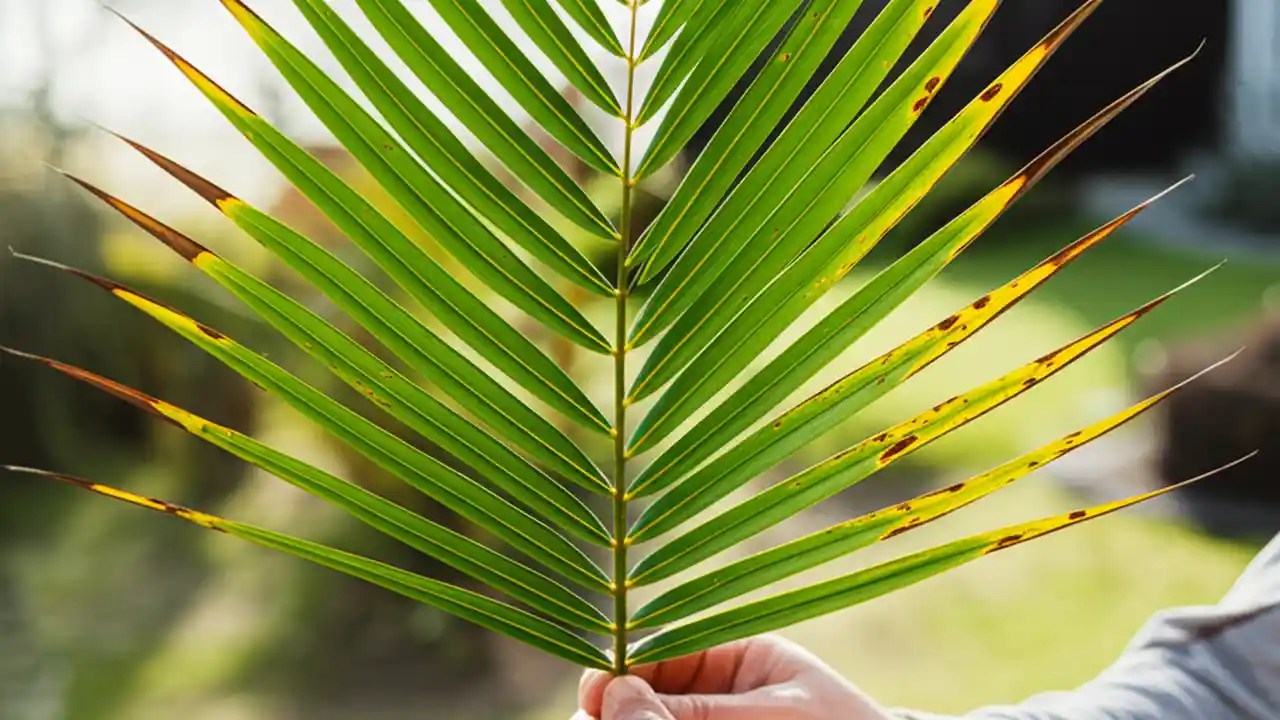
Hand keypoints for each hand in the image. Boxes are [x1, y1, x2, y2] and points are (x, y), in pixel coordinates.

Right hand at [573, 635, 894, 718]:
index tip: (593, 697)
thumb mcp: (773, 717)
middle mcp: (716, 694)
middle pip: (645, 697)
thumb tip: (612, 694)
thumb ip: (697, 712)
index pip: (660, 655)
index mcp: (735, 659)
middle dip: (618, 712)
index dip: (619, 674)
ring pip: (654, 719)